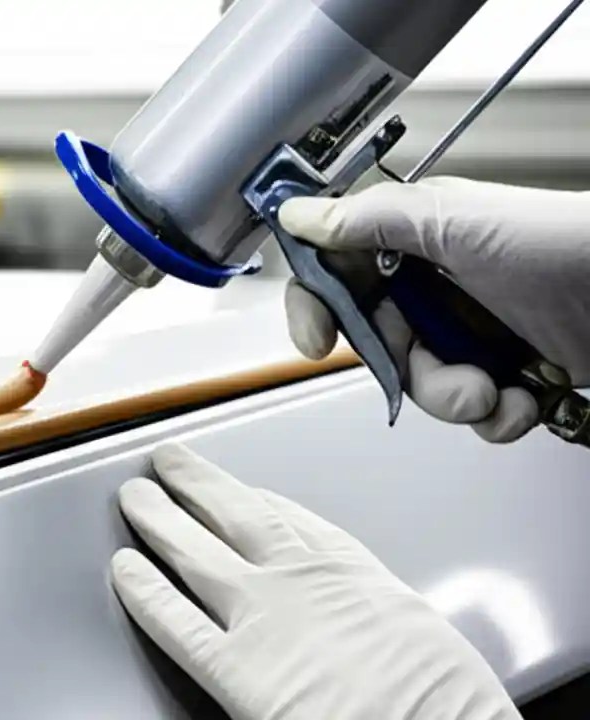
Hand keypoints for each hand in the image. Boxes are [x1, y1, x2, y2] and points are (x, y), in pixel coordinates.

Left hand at [110, 443, 519, 719]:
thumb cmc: (450, 711)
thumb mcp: (425, 647)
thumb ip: (376, 626)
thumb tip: (364, 639)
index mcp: (361, 582)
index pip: (301, 526)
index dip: (262, 501)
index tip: (245, 487)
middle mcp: (307, 585)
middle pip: (240, 517)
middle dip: (201, 485)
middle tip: (171, 462)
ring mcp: (267, 620)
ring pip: (199, 552)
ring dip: (162, 518)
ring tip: (135, 495)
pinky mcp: (236, 669)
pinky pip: (177, 622)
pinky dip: (146, 592)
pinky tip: (123, 569)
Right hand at [279, 177, 589, 442]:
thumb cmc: (572, 245)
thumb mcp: (457, 222)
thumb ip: (369, 219)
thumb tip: (300, 214)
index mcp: (420, 241)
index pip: (341, 272)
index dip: (319, 305)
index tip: (317, 338)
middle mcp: (444, 286)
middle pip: (381, 345)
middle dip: (410, 372)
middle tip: (450, 373)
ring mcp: (478, 330)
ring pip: (425, 385)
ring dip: (457, 400)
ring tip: (497, 392)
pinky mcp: (514, 370)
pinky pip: (475, 411)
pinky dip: (498, 416)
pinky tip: (527, 398)